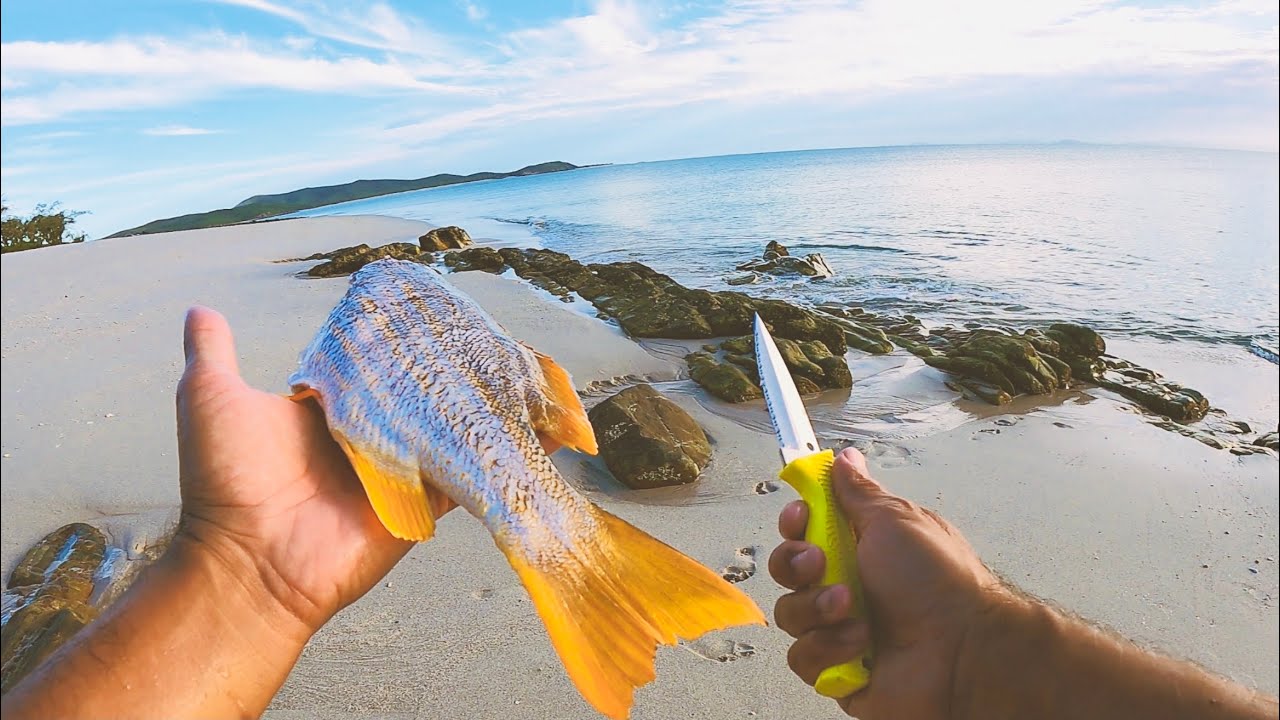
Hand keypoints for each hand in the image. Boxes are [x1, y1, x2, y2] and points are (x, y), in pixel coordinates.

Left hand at [175, 307, 561, 634]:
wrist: (248, 563)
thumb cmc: (225, 480)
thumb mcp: (211, 397)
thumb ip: (212, 353)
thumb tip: (200, 308)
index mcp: (334, 408)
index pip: (383, 363)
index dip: (411, 339)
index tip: (442, 311)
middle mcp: (372, 435)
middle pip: (427, 393)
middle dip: (459, 369)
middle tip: (495, 338)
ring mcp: (402, 469)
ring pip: (456, 428)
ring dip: (491, 407)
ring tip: (533, 375)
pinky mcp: (425, 504)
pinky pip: (473, 476)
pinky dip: (508, 456)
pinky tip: (544, 430)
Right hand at [768, 448, 1004, 719]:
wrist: (964, 649)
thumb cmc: (938, 579)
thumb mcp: (894, 521)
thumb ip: (858, 492)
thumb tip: (843, 457)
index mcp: (858, 548)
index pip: (803, 530)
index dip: (794, 523)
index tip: (802, 517)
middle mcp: (845, 586)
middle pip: (786, 569)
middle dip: (796, 564)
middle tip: (822, 564)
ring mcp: (839, 629)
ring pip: (790, 614)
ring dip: (817, 608)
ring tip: (853, 608)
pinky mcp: (837, 671)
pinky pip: (803, 657)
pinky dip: (828, 648)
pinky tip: (861, 644)